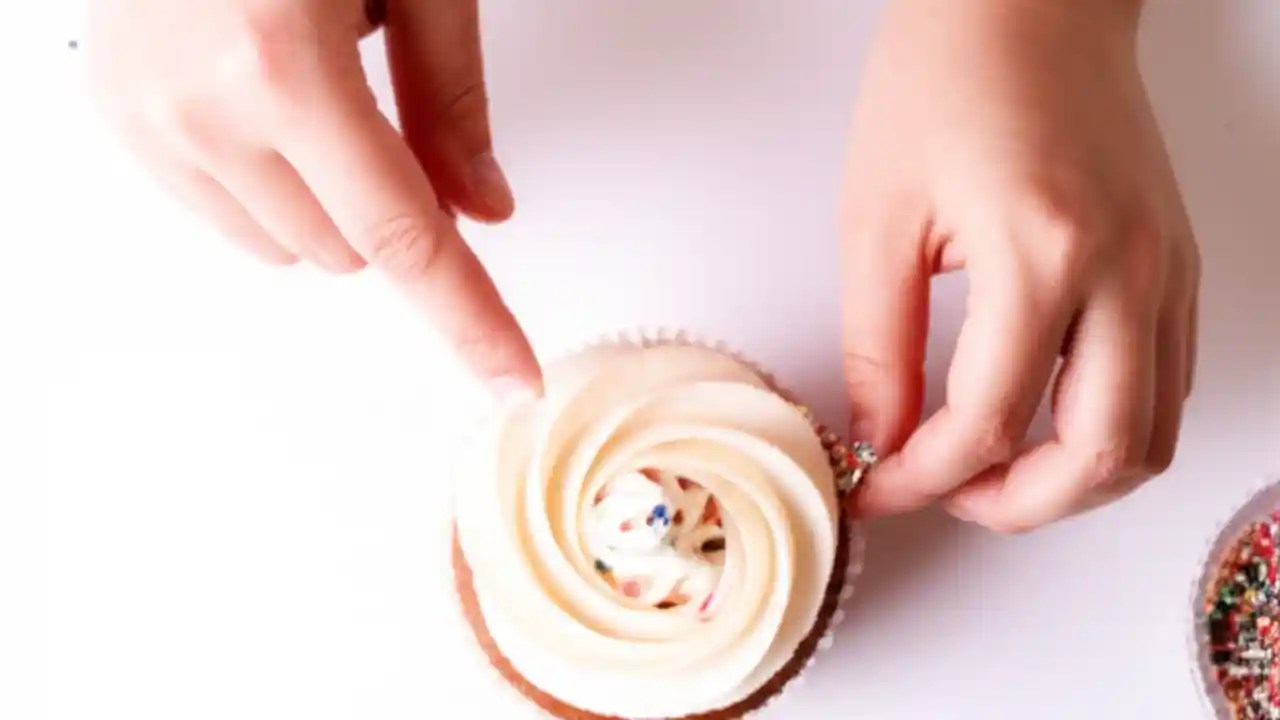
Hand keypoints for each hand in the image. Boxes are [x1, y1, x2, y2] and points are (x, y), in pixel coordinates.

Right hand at [85, 0, 539, 395]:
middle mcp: (197, 103)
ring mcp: (144, 114)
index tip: (511, 377)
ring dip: (330, 199)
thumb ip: (451, 100)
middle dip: (392, 207)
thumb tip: (484, 212)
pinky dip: (271, 185)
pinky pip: (226, 217)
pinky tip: (262, 96)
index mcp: (280, 61)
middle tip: (379, 104)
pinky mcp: (115, 113)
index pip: (404, 236)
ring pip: (289, 247)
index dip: (468, 316)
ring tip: (307, 76)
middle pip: (349, 251)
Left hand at [841, 0, 1198, 530]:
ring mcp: (1166, 268)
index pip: (986, 424)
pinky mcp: (1175, 262)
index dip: (920, 479)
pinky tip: (1041, 416)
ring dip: (1072, 480)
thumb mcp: (877, 218)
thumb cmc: (944, 79)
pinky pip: (1165, 382)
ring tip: (992, 469)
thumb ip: (878, 345)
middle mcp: (1127, 269)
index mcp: (1042, 252)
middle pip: (1099, 458)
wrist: (1027, 1)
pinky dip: (1107, 427)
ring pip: (1151, 435)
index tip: (875, 487)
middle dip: (1014, 507)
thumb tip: (880, 437)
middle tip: (945, 496)